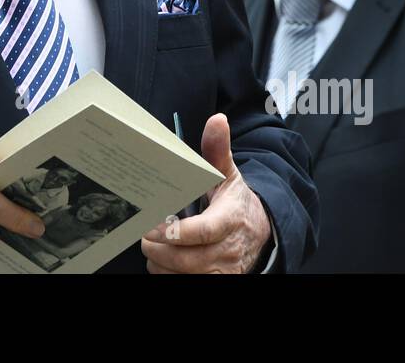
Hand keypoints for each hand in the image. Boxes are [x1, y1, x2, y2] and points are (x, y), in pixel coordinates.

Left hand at [141, 113, 272, 272]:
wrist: (260, 232)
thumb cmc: (235, 201)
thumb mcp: (228, 174)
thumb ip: (218, 149)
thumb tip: (217, 120)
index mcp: (229, 219)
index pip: (202, 231)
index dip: (175, 232)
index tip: (153, 226)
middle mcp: (227, 250)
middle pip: (186, 259)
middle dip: (158, 249)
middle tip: (144, 235)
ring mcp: (223, 271)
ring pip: (182, 275)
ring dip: (160, 263)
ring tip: (153, 246)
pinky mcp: (219, 282)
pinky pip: (185, 285)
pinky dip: (169, 275)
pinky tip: (165, 259)